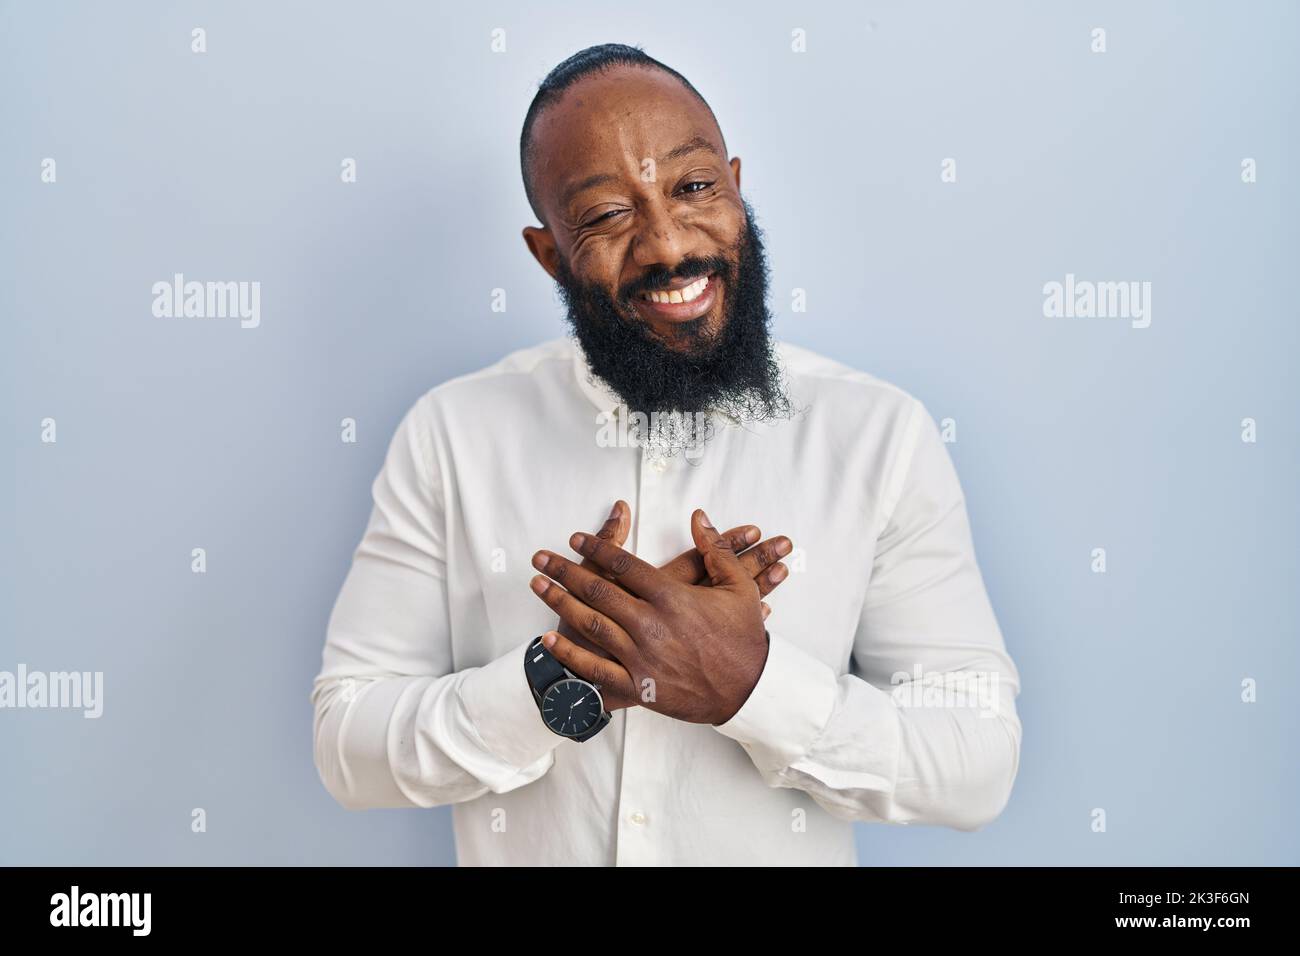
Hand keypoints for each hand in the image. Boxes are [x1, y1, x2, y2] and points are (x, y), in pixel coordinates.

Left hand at [529, 509, 771, 723]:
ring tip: (538, 585)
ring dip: (560, 602)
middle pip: (597, 590)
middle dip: (564, 570)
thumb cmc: (743, 639)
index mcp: (672, 597)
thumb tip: (699, 517)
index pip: (623, 564)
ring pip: (591, 624)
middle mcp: (651, 624)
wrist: (749, 691)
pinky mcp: (639, 685)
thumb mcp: (738, 587)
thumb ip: (716, 549)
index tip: (575, 538)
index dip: (595, 548)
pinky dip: (570, 654)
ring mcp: (641, 656)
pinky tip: (551, 638)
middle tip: (541, 558)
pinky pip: (597, 670)